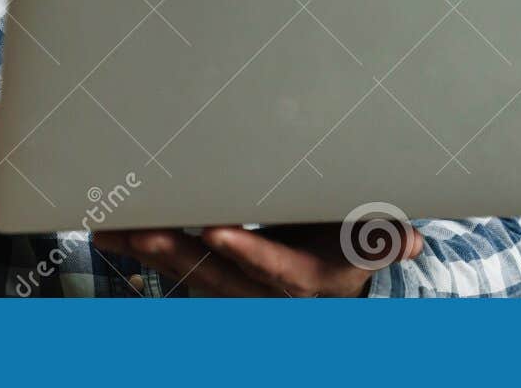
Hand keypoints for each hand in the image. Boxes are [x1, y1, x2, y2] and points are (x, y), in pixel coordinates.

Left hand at [91, 218, 423, 296]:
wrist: (336, 275)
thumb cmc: (353, 245)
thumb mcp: (375, 242)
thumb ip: (385, 241)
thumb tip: (409, 243)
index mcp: (306, 280)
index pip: (275, 270)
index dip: (249, 254)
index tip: (220, 232)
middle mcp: (264, 292)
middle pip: (216, 275)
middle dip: (177, 252)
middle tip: (142, 229)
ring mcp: (234, 286)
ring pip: (187, 272)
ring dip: (149, 252)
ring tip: (111, 230)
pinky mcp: (213, 275)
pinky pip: (175, 265)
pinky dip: (144, 250)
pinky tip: (112, 233)